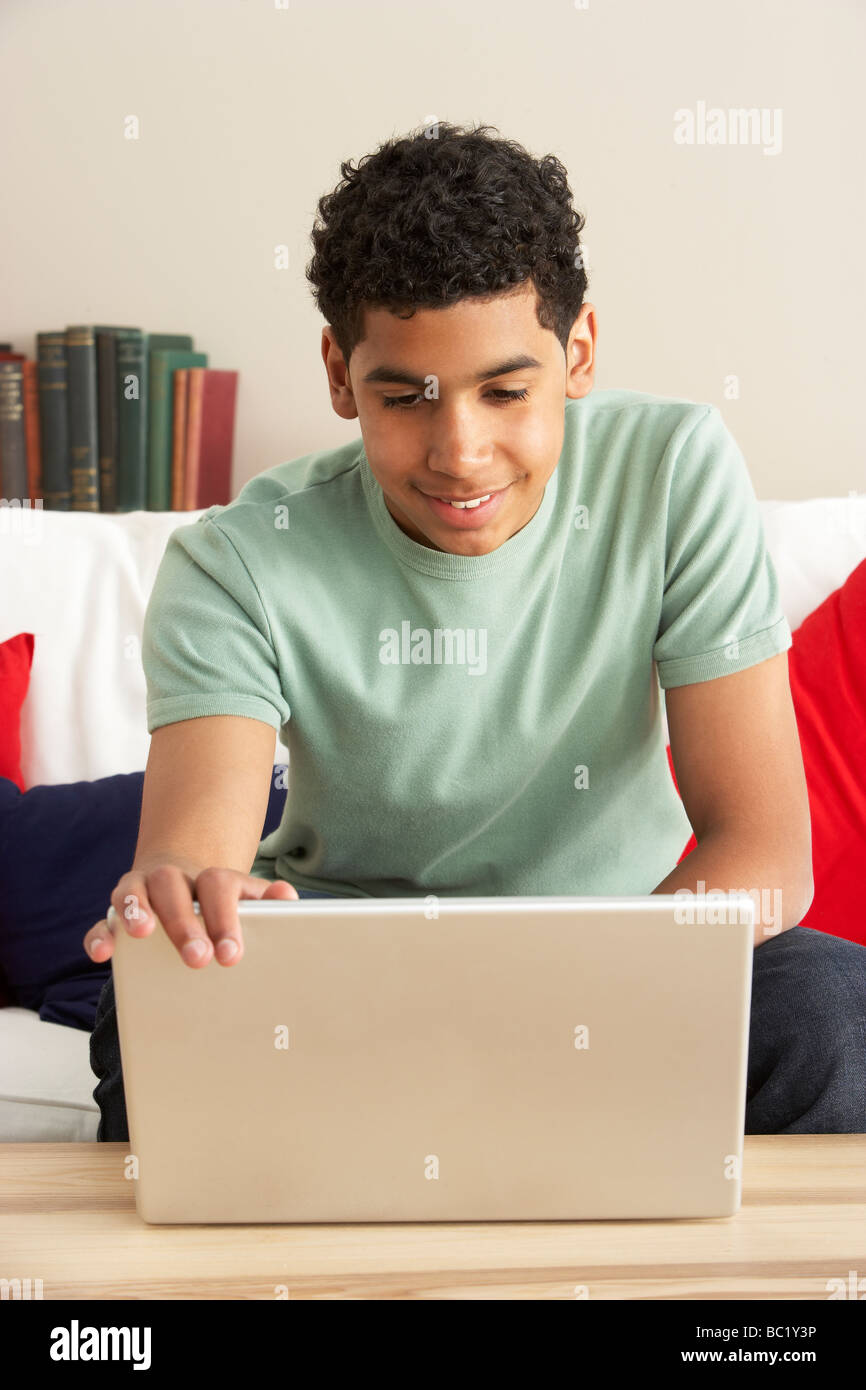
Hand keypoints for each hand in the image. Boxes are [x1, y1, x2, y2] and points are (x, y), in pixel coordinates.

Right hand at [83, 864, 298, 968]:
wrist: (186, 886)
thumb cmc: (222, 906)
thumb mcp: (246, 901)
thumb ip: (266, 901)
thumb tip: (288, 898)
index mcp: (209, 878)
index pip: (218, 885)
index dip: (224, 917)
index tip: (230, 953)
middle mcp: (172, 879)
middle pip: (174, 888)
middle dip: (184, 923)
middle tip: (197, 958)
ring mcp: (141, 892)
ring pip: (134, 892)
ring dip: (136, 911)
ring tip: (141, 934)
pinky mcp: (118, 913)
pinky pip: (104, 920)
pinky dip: (101, 934)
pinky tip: (104, 952)